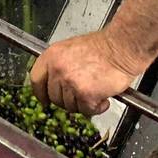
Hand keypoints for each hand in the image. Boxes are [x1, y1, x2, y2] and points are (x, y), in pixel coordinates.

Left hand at [29, 31, 144, 114]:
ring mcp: (70, 83)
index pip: (36, 79)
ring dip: (83, 104)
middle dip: (67, 100)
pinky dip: (97, 108)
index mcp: (52, 56)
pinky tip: (103, 98)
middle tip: (80, 95)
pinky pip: (86, 111)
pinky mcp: (85, 94)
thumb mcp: (71, 49)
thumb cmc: (102, 47)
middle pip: (54, 97)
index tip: (44, 99)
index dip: (40, 93)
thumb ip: (60, 65)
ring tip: (95, 91)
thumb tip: (55, 83)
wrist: (121, 48)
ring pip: (70, 106)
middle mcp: (58, 69)